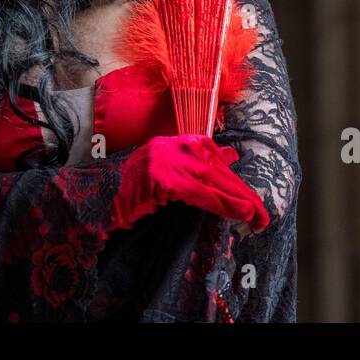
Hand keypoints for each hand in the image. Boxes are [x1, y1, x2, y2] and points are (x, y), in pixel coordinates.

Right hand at [110, 134, 268, 232]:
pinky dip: (220, 203)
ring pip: (212, 181)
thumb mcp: (166, 171)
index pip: (213, 154)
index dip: (233, 176)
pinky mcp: (161, 179)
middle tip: (262, 214)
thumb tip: (231, 157)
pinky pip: (198, 192)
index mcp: (174, 142)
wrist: (97, 198)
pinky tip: (236, 213)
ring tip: (257, 217)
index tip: (249, 196)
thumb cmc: (131, 189)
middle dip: (242, 193)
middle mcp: (171, 146)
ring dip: (238, 201)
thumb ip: (196, 163)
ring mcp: (165, 161)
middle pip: (217, 169)